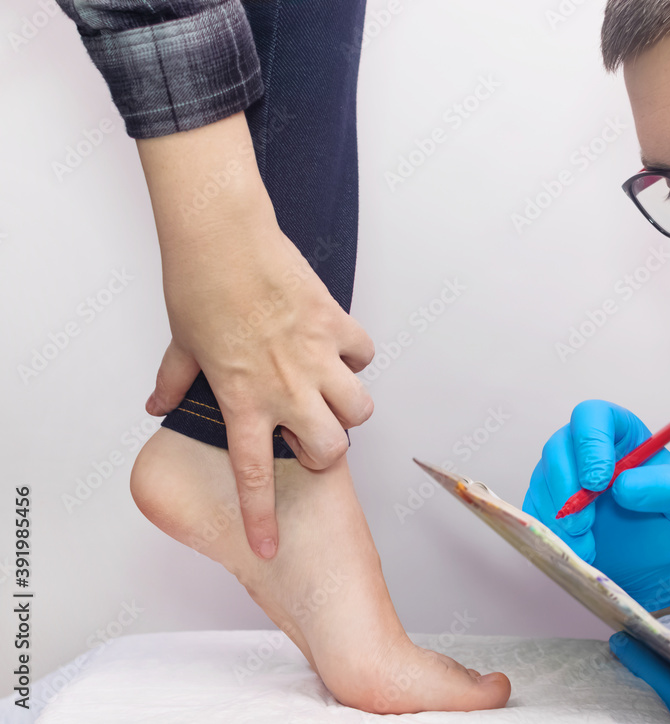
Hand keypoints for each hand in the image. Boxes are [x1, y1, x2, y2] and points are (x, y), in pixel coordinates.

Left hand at [137, 112, 374, 559]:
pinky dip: (356, 357)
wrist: (222, 235)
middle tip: (311, 437)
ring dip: (348, 407)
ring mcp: (315, 357)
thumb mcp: (181, 344)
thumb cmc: (198, 285)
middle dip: (326, 453)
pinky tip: (337, 347)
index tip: (269, 546)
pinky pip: (365, 355)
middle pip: (331, 449)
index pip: (253, 474)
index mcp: (241, 398)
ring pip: (359, 409)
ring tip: (330, 391)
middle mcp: (285, 386)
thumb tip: (158, 404)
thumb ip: (174, 382)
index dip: (261, 516)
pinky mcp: (335, 324)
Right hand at [522, 400, 669, 610]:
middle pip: (558, 446)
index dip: (591, 442)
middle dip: (567, 487)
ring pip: (542, 480)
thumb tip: (624, 485)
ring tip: (589, 546)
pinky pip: (533, 509)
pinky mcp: (546, 502)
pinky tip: (577, 549)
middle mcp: (584, 447)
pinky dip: (550, 532)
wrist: (653, 561)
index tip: (598, 482)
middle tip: (585, 523)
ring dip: (560, 516)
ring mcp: (561, 473)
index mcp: (619, 432)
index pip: (593, 416)